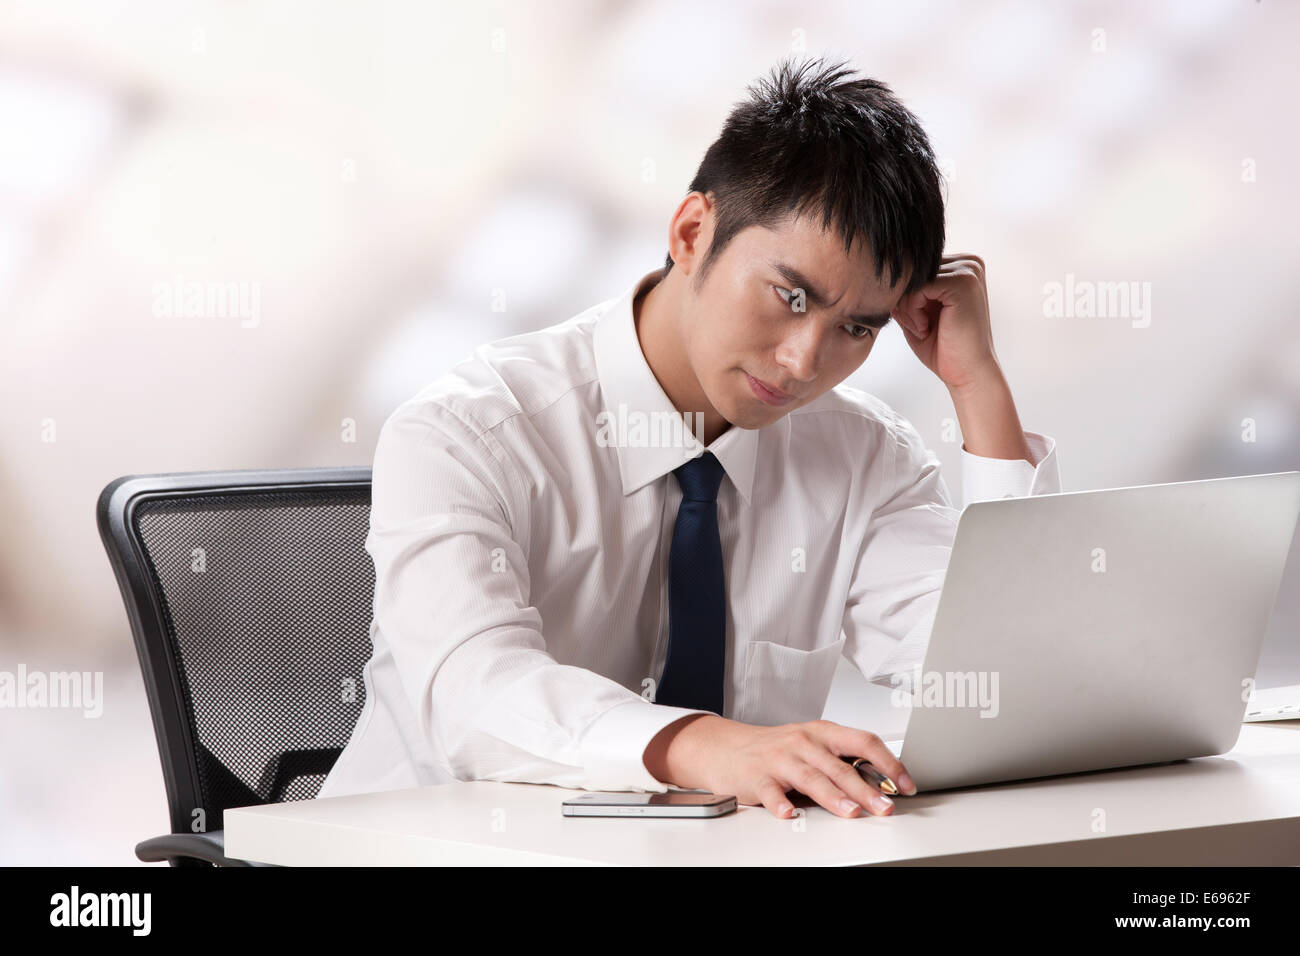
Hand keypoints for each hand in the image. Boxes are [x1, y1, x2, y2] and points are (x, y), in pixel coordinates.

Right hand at [644, 715, 915, 818]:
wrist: (726, 748)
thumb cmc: (776, 749)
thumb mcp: (812, 747)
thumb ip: (842, 761)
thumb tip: (884, 783)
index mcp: (823, 732)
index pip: (864, 742)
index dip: (889, 763)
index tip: (906, 785)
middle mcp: (804, 742)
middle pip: (840, 765)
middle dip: (866, 788)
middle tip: (885, 807)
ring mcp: (780, 758)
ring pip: (811, 777)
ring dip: (833, 796)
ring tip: (851, 812)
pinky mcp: (757, 776)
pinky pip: (771, 791)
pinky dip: (781, 803)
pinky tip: (790, 814)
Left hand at [891, 253, 999, 392]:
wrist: (968, 373)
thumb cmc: (945, 348)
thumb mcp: (918, 315)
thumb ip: (905, 293)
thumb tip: (883, 277)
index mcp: (961, 268)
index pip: (916, 270)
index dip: (906, 297)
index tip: (918, 324)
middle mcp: (969, 263)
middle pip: (913, 272)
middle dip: (906, 303)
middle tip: (920, 329)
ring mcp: (968, 271)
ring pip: (913, 280)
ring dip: (908, 310)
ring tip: (924, 330)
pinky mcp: (962, 283)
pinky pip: (918, 288)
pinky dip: (913, 312)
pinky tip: (926, 329)